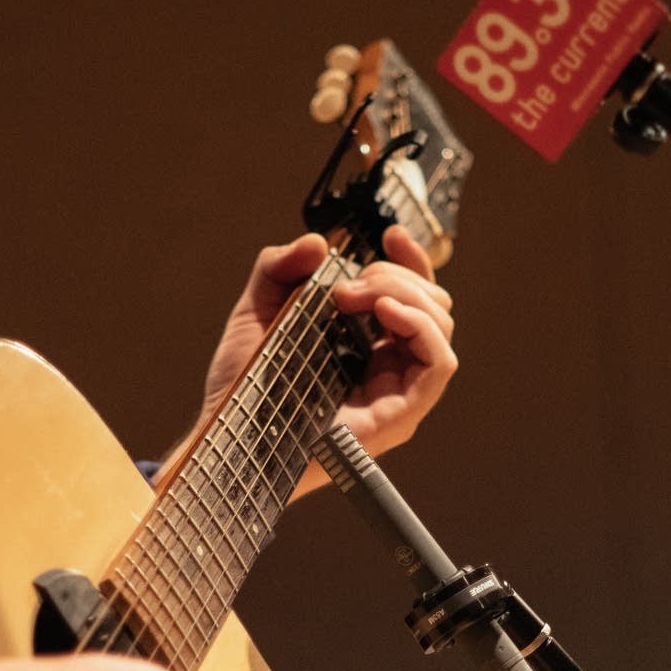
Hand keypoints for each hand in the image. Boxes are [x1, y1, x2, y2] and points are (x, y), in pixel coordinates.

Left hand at [194, 225, 456, 499]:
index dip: (410, 261)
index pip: (412, 297)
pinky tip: (386, 313)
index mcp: (366, 346)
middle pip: (432, 304)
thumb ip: (278, 270)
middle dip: (394, 276)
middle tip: (345, 287)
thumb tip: (317, 243)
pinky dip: (421, 327)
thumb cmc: (241, 388)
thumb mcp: (255, 312)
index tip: (390, 236)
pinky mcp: (402, 415)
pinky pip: (440, 363)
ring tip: (354, 297)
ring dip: (404, 294)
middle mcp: (389, 369)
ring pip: (440, 325)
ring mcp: (399, 393)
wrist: (230, 435)